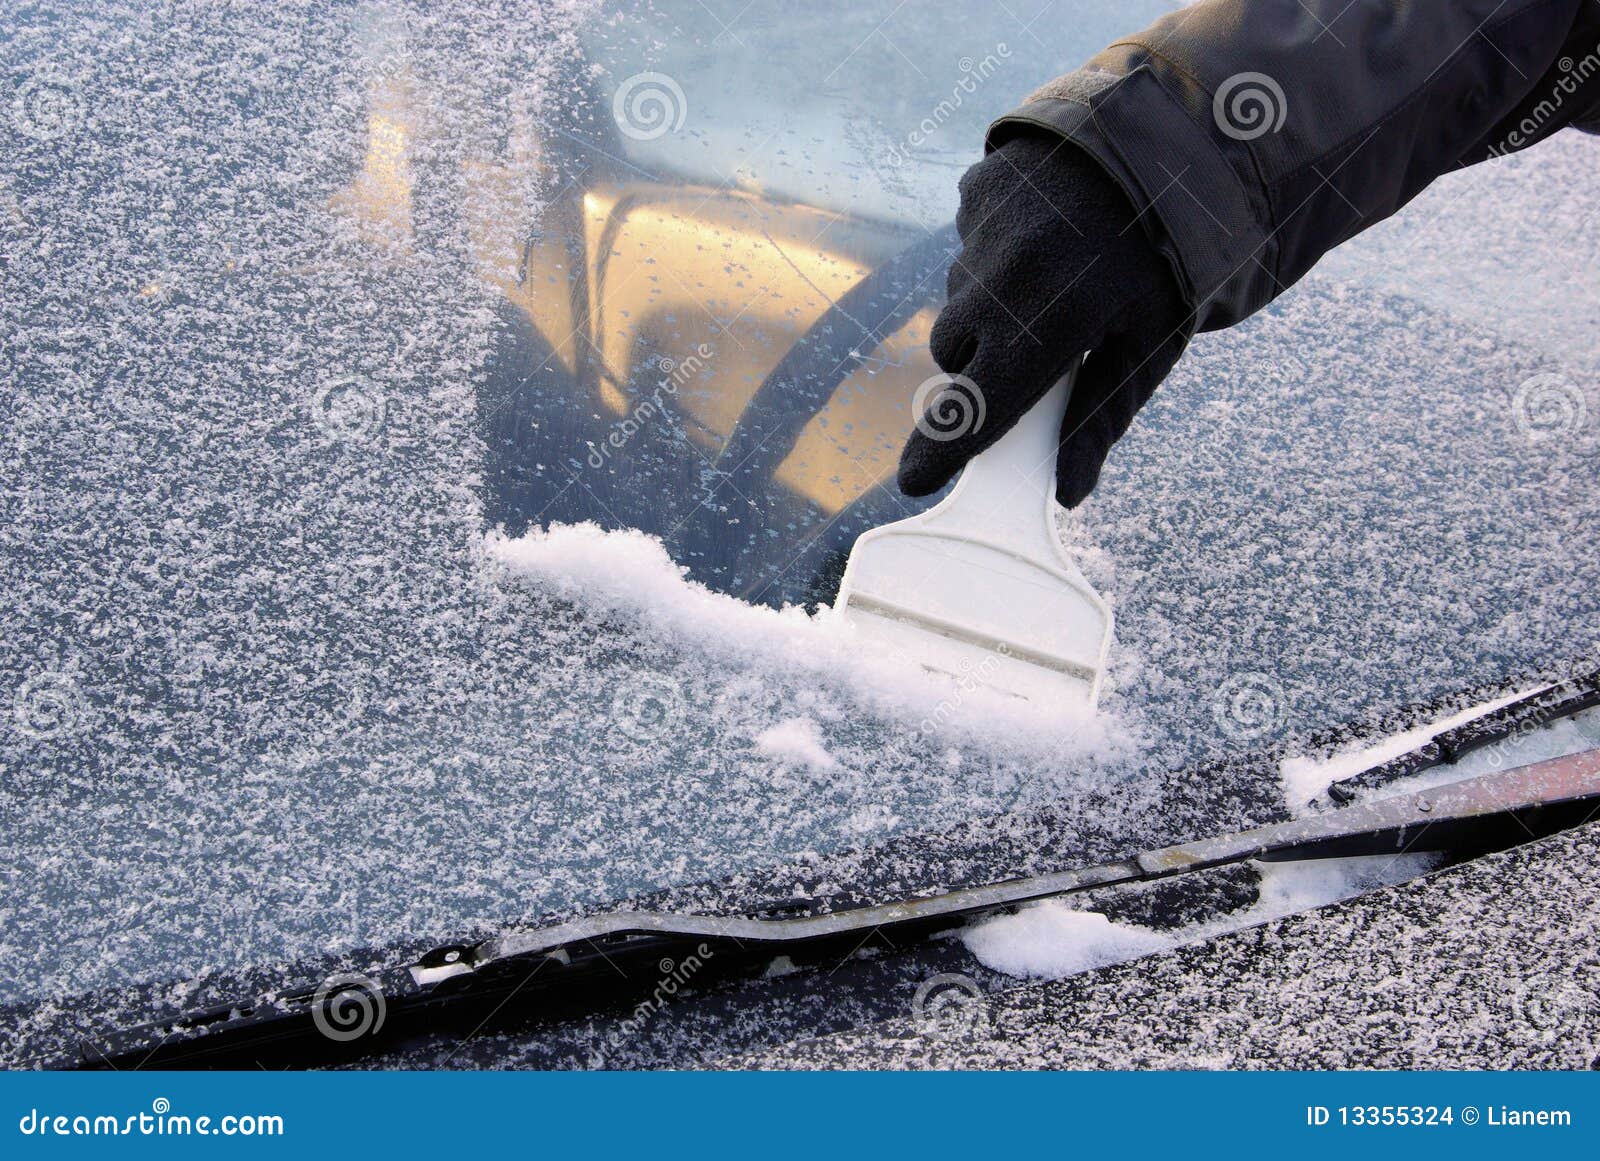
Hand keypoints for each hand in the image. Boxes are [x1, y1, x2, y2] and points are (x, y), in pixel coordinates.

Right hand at [898, 130, 1191, 507]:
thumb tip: (1069, 493)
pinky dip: (995, 250)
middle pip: (954, 352)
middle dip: (980, 360)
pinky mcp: (977, 190)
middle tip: (1031, 347)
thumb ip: (1102, 417)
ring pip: (961, 296)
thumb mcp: (1152, 341)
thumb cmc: (1171, 253)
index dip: (940, 452)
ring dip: (990, 303)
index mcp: (1052, 325)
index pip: (977, 408)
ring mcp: (984, 229)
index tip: (914, 482)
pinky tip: (1043, 233)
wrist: (1171, 134)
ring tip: (1052, 276)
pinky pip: (968, 242)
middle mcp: (1004, 279)